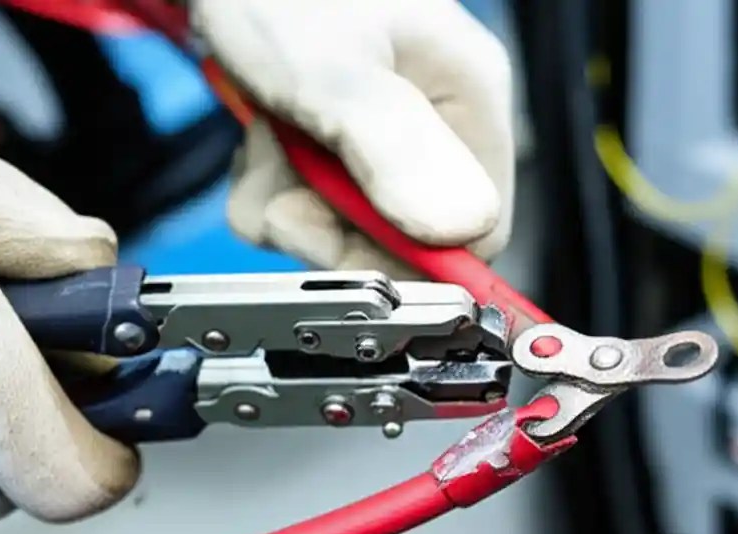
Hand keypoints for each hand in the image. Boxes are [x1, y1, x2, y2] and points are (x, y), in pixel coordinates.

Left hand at [193, 0, 514, 277]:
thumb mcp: (333, 70)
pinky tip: (262, 144)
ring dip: (290, 206)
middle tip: (289, 194)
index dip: (411, 258)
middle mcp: (434, 118)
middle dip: (332, 228)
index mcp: (467, 94)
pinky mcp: (334, 134)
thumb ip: (395, 149)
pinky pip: (310, 199)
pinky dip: (272, 187)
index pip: (475, 230)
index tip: (348, 246)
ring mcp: (382, 129)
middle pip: (404, 235)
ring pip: (346, 223)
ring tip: (269, 148)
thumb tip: (461, 229)